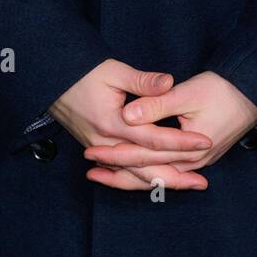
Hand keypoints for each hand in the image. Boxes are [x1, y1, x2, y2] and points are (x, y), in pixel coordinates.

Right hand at [49, 59, 213, 190]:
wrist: (52, 81)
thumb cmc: (83, 73)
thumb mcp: (114, 71)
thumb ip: (142, 81)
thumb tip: (168, 82)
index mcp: (113, 123)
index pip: (154, 138)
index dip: (180, 141)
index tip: (204, 141)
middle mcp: (106, 142)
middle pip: (145, 166)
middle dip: (175, 175)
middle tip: (202, 182)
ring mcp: (100, 149)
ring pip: (134, 174)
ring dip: (161, 182)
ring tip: (187, 185)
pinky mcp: (98, 150)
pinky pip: (123, 172)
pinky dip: (142, 180)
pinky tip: (159, 183)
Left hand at [82, 71, 256, 189]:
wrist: (255, 95)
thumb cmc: (224, 90)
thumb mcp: (188, 93)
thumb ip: (156, 104)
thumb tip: (127, 114)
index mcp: (186, 149)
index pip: (141, 156)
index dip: (114, 154)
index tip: (90, 152)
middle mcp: (191, 163)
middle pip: (147, 174)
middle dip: (116, 172)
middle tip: (89, 168)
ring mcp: (196, 163)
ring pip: (156, 177)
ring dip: (130, 177)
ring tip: (103, 175)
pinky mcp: (199, 158)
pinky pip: (167, 172)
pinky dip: (148, 174)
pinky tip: (135, 173)